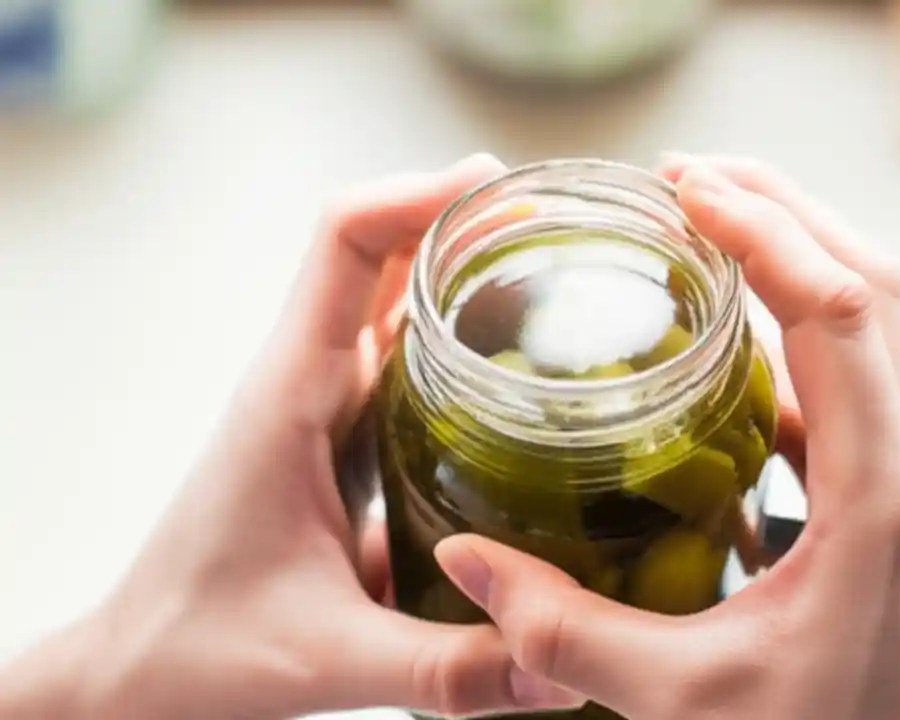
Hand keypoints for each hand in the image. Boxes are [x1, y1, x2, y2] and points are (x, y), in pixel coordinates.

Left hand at [0, 154, 581, 719]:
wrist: (140, 674)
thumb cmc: (200, 653)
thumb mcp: (329, 662)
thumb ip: (447, 666)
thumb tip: (559, 662)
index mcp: (287, 398)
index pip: (341, 246)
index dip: (416, 196)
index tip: (496, 186)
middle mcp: (303, 383)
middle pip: (380, 250)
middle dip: (464, 216)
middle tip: (559, 220)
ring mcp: (319, 405)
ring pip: (391, 296)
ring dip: (461, 263)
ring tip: (556, 265)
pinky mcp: (338, 437)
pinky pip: (400, 354)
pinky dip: (454, 327)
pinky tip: (520, 358)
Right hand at [433, 155, 899, 719]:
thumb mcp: (689, 704)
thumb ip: (568, 634)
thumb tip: (465, 561)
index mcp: (881, 495)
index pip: (837, 309)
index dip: (764, 230)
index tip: (685, 189)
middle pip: (871, 284)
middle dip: (785, 209)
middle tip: (688, 179)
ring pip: (876, 323)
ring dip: (802, 257)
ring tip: (712, 226)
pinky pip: (859, 381)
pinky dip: (800, 333)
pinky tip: (730, 344)